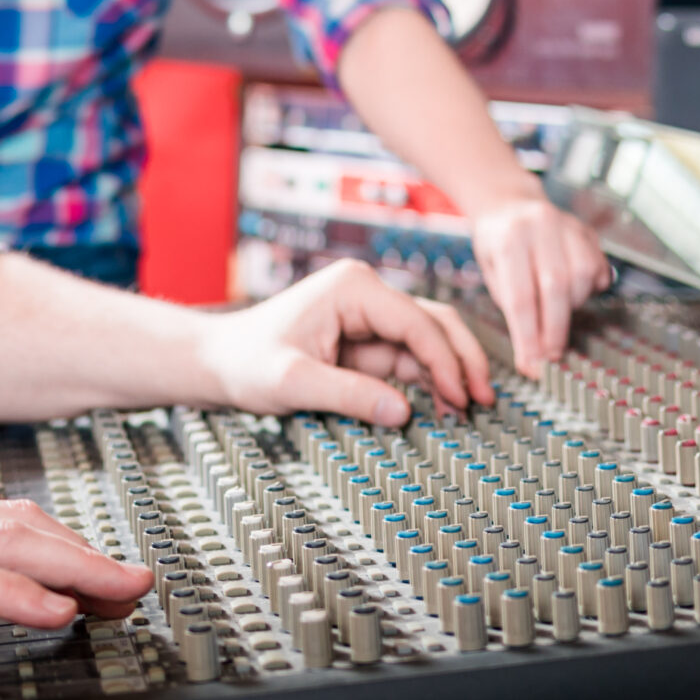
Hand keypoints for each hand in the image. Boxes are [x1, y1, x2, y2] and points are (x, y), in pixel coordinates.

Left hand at [198, 257, 494, 424]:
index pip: (416, 322)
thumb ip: (348, 395)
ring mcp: (368, 316)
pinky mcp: (365, 340)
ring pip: (427, 340)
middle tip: (483, 399)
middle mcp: (366, 294)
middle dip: (461, 359)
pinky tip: (442, 405)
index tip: (460, 397)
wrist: (217, 363)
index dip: (445, 361)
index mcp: (353, 288)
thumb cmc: (245, 363)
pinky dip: (428, 379)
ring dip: (449, 371)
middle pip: (434, 322)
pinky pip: (407, 358)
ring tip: (468, 408)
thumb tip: (403, 412)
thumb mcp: (292, 382)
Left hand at [466, 190, 609, 378]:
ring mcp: (568, 225)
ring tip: (556, 311)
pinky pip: (599, 267)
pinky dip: (591, 287)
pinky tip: (576, 290)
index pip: (521, 297)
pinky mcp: (587, 230)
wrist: (510, 203)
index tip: (531, 364)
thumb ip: (512, 304)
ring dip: (572, 306)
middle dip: (555, 330)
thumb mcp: (490, 269)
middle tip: (551, 356)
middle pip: (556, 288)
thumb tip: (533, 351)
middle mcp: (541, 226)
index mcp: (509, 238)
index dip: (528, 336)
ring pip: (582, 277)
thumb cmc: (497, 242)